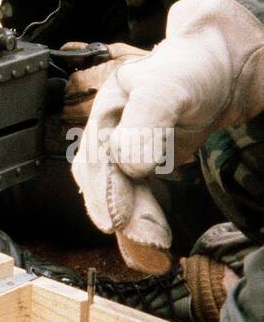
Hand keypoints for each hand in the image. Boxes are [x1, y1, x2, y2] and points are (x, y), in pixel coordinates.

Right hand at [71, 0, 263, 272]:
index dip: (106, 192)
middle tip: (145, 251)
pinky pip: (137, 196)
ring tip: (153, 255)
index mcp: (107, 109)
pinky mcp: (146, 163)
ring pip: (119, 194)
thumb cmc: (193, 69)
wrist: (222, 67)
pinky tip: (155, 238)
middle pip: (104, 183)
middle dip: (122, 218)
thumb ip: (146, 122)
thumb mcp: (168, 88)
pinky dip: (144, 219)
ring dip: (133, 225)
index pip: (98, 160)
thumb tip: (127, 163)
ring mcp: (127, 149)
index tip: (116, 223)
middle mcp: (110, 131)